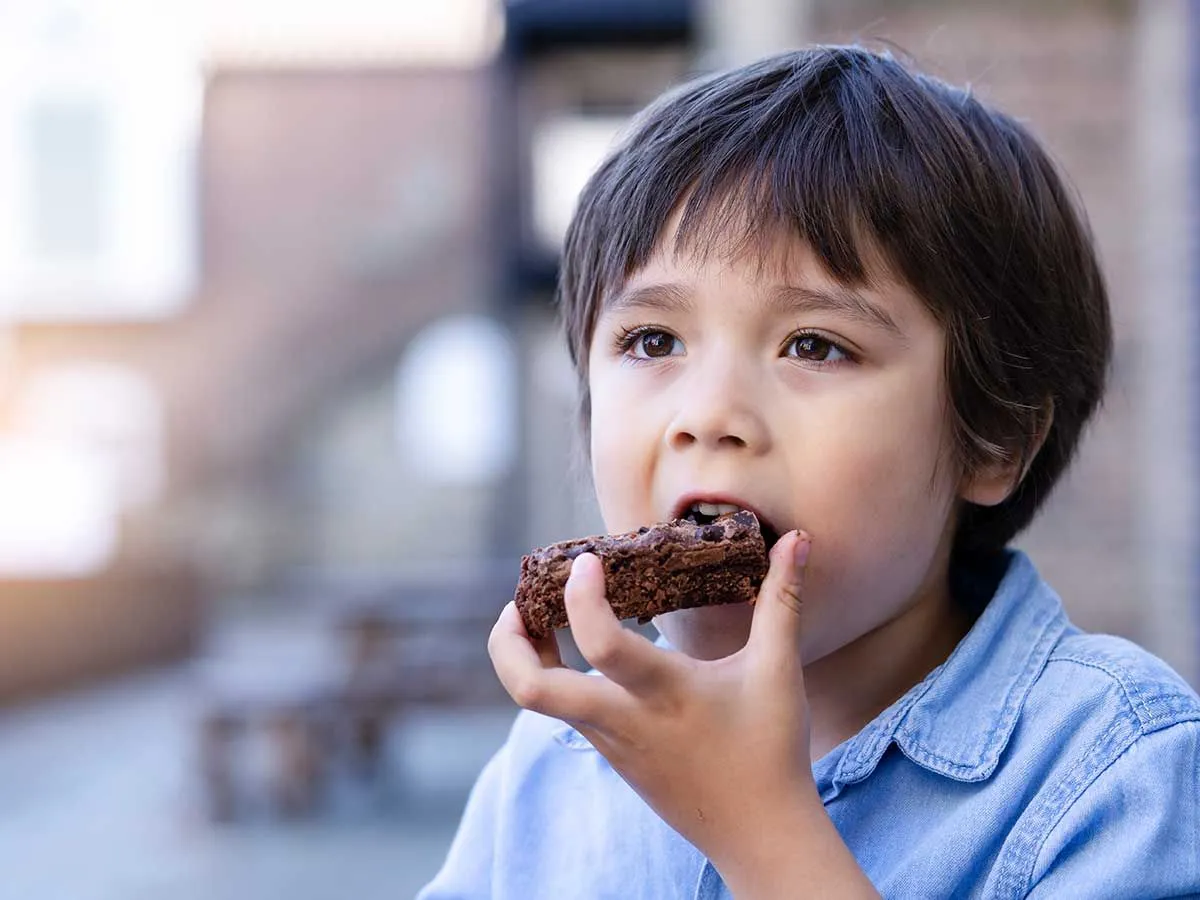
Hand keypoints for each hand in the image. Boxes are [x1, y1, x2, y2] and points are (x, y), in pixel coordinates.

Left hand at [489, 531, 871, 896]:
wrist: (760, 836)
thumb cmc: (771, 750)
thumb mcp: (778, 669)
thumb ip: (783, 598)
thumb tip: (799, 541)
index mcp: (662, 693)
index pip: (599, 642)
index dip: (580, 596)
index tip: (587, 562)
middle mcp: (622, 720)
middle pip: (530, 688)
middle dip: (508, 642)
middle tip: (519, 603)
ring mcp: (611, 742)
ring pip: (540, 702)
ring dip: (525, 658)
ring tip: (539, 618)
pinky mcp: (614, 756)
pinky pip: (566, 713)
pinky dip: (555, 678)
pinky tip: (577, 654)